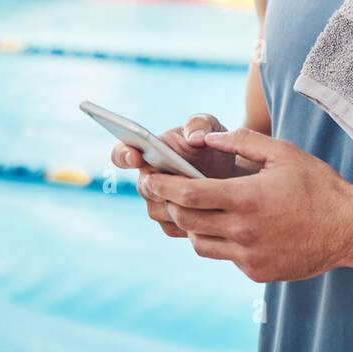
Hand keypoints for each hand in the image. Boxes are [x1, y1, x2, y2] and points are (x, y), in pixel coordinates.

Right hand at [110, 113, 243, 238]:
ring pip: (158, 210)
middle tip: (182, 180)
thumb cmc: (212, 143)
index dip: (124, 156)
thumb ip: (199, 125)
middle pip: (144, 188)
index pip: (122, 154)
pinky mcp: (171, 223)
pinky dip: (190, 220)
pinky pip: (174, 226)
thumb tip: (194, 138)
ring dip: (178, 204)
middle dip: (162, 184)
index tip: (136, 156)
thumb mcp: (209, 126)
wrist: (230, 172)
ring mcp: (157, 204)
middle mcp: (146, 180)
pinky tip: (210, 212)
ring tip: (203, 196)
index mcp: (146, 151)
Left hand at [139, 127, 352, 281]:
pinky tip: (228, 225)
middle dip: (166, 204)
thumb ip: (241, 140)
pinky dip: (218, 240)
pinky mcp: (256, 272)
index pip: (188, 194)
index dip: (162, 186)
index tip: (149, 178)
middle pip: (186, 219)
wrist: (349, 228)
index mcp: (247, 198)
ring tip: (192, 207)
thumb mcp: (283, 152)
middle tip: (159, 192)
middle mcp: (243, 231)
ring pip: (199, 243)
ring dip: (190, 224)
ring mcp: (249, 255)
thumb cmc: (318, 185)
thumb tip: (206, 137)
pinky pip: (224, 256)